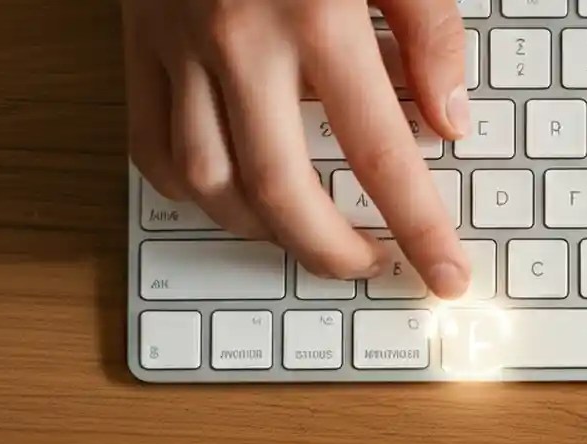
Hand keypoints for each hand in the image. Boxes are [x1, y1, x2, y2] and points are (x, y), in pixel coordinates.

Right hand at [122, 0, 471, 296]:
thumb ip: (430, 32)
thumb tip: (448, 120)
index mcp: (315, 14)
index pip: (381, 153)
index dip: (418, 227)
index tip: (445, 275)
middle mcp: (238, 41)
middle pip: (283, 191)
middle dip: (333, 252)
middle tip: (373, 265)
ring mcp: (176, 44)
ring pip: (207, 181)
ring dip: (263, 231)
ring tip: (310, 238)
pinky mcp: (138, 41)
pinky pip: (149, 143)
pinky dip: (191, 189)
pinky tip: (234, 197)